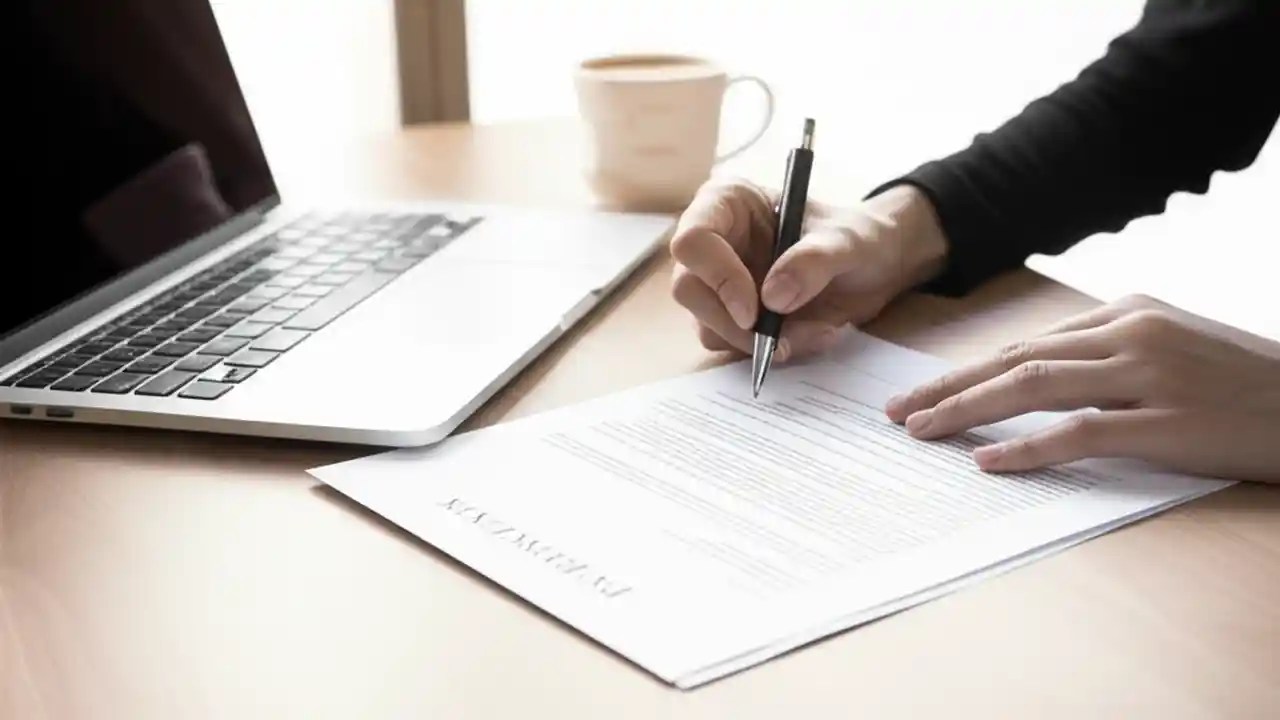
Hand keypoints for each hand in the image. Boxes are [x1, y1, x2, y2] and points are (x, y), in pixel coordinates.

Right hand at [669, 180, 947, 361]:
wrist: (877, 266)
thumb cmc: (858, 236)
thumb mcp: (847, 241)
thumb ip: (813, 261)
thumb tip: (771, 298)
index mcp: (728, 203)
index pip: (693, 240)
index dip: (716, 277)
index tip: (754, 311)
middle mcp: (715, 242)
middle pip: (688, 289)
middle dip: (732, 323)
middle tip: (777, 342)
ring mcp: (719, 282)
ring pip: (707, 325)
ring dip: (758, 342)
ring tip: (814, 331)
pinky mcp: (732, 315)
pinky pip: (732, 344)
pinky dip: (769, 351)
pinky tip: (808, 334)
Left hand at [886, 295, 1279, 481]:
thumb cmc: (1242, 381)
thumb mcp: (1172, 346)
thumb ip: (1108, 353)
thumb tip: (1035, 373)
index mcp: (1126, 312)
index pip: (1026, 342)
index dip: (966, 369)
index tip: (922, 391)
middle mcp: (1130, 333)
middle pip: (1015, 357)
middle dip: (947, 386)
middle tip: (896, 413)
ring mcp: (1149, 374)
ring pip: (1033, 384)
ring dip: (967, 409)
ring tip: (921, 431)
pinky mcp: (1169, 421)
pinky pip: (1081, 431)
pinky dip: (1029, 446)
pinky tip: (989, 462)